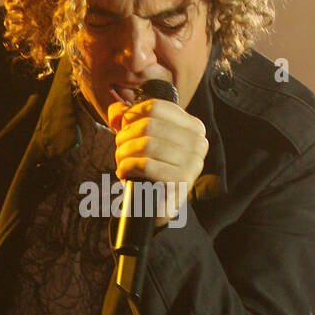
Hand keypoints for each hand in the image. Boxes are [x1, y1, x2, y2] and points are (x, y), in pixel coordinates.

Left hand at [109, 69, 208, 228]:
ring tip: (121, 162)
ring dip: (124, 153)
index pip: (156, 107)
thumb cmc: (149, 169)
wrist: (156, 207)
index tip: (123, 129)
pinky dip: (127, 167)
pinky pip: (146, 165)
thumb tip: (116, 110)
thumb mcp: (140, 138)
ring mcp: (193, 163)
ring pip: (147, 144)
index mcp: (193, 127)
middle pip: (149, 125)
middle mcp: (198, 143)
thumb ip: (128, 119)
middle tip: (119, 149)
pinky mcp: (182, 182)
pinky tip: (124, 174)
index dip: (132, 115)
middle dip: (125, 136)